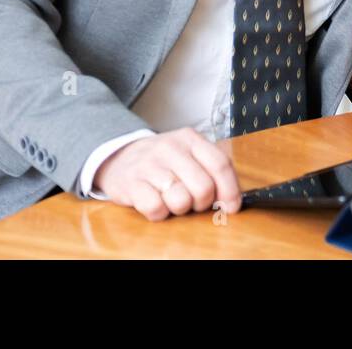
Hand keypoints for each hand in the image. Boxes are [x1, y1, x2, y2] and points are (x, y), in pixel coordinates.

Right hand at [93, 128, 241, 219]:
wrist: (119, 157)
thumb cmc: (163, 161)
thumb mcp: (188, 154)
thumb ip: (210, 170)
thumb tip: (232, 201)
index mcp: (190, 139)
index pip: (220, 164)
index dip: (230, 190)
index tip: (231, 207)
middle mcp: (170, 148)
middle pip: (203, 187)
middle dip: (202, 203)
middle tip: (192, 201)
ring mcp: (149, 164)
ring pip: (181, 200)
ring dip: (179, 208)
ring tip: (171, 199)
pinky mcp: (131, 183)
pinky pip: (155, 208)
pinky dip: (159, 213)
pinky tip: (155, 202)